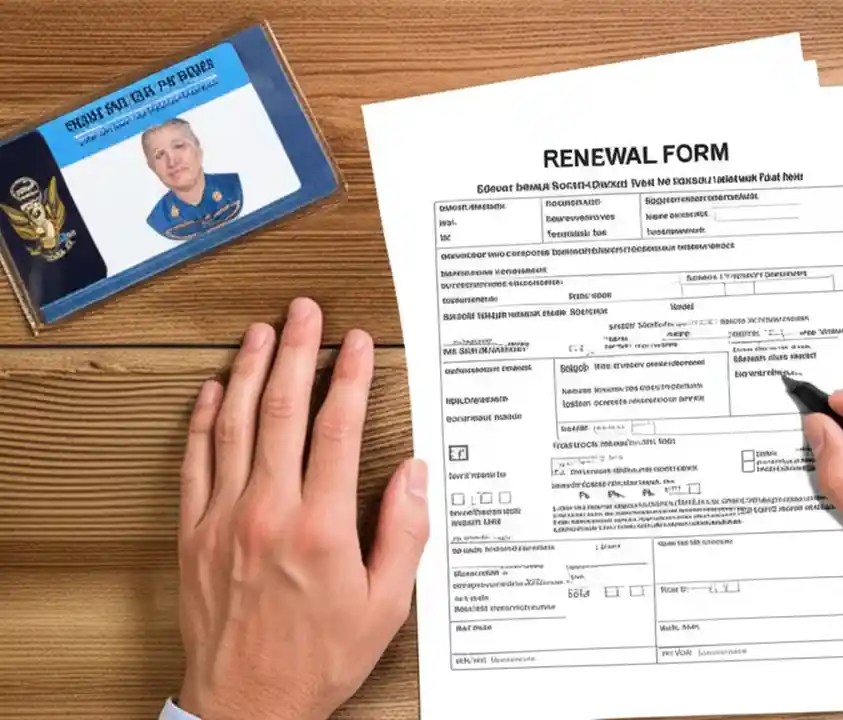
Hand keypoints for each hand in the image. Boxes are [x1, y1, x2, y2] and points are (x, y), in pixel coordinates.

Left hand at [176, 298, 428, 719]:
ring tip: (261, 333)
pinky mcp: (195, 534)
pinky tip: (215, 391)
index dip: (348, 378)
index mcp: (321, 527)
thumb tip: (412, 471)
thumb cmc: (320, 657)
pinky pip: (195, 463)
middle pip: (282, 412)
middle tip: (305, 312)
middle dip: (296, 353)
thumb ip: (403, 532)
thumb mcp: (385, 604)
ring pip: (234, 426)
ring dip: (250, 372)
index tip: (357, 344)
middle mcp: (268, 513)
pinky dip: (203, 421)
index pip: (336, 430)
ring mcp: (224, 520)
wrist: (248, 704)